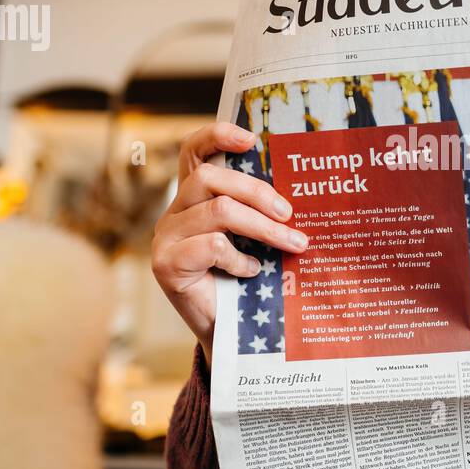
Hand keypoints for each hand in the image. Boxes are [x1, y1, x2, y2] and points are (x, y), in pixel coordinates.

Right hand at [151, 122, 307, 364]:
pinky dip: (240, 258)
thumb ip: (259, 213)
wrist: (226, 332)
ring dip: (264, 228)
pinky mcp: (166, 264)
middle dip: (258, 192)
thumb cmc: (243, 281)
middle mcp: (173, 212)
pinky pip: (211, 246)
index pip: (194, 151)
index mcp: (193, 198)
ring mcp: (165, 237)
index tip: (252, 139)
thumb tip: (303, 192)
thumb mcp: (251, 239)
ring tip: (293, 244)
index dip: (217, 135)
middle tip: (291, 214)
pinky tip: (253, 271)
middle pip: (211, 178)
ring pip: (219, 211)